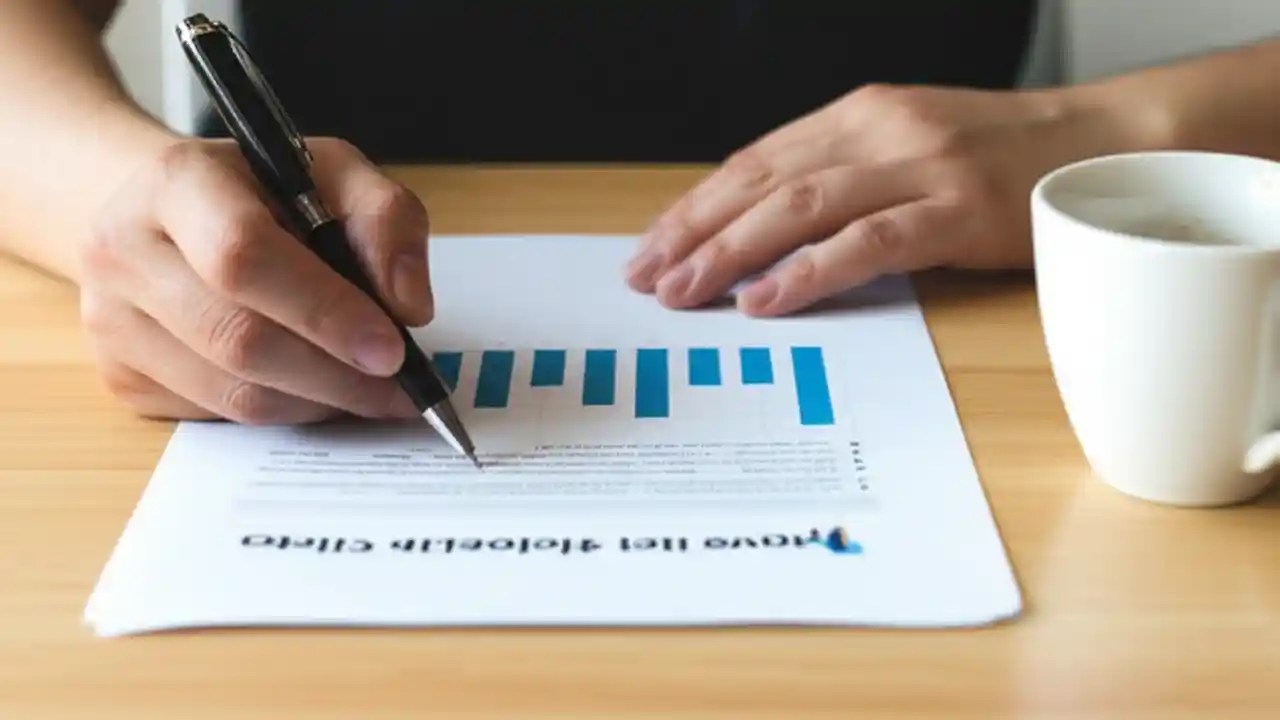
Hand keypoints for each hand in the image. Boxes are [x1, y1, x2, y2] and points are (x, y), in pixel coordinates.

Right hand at [80, 138, 431, 422]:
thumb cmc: (258, 191)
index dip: (325, 311)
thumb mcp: (334, 172)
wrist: (159, 212)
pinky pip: (217, 415)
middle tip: (400, 389)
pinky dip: (284, 412)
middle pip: (238, 339)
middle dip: (336, 375)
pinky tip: (316, 388)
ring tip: (371, 392)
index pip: (245, 257)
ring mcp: (111, 320)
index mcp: (177, 181)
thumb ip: (387, 222)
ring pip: (232, 393)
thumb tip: (409, 307)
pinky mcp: (120, 374)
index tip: (391, 349)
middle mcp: (124, 249)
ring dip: (318, 403)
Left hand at [626, 84, 1131, 314]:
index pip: (754, 161)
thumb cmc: (996, 157)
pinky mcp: (956, 208)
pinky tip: (764, 299)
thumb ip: (841, 176)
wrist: (1099, 143)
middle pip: (762, 182)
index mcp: (858, 114)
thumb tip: (760, 230)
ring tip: (684, 292)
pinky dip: (807, 271)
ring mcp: (919, 165)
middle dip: (695, 232)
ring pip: (800, 207)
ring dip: (731, 252)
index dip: (696, 205)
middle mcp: (879, 129)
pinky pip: (868, 241)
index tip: (652, 245)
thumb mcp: (905, 148)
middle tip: (647, 277)